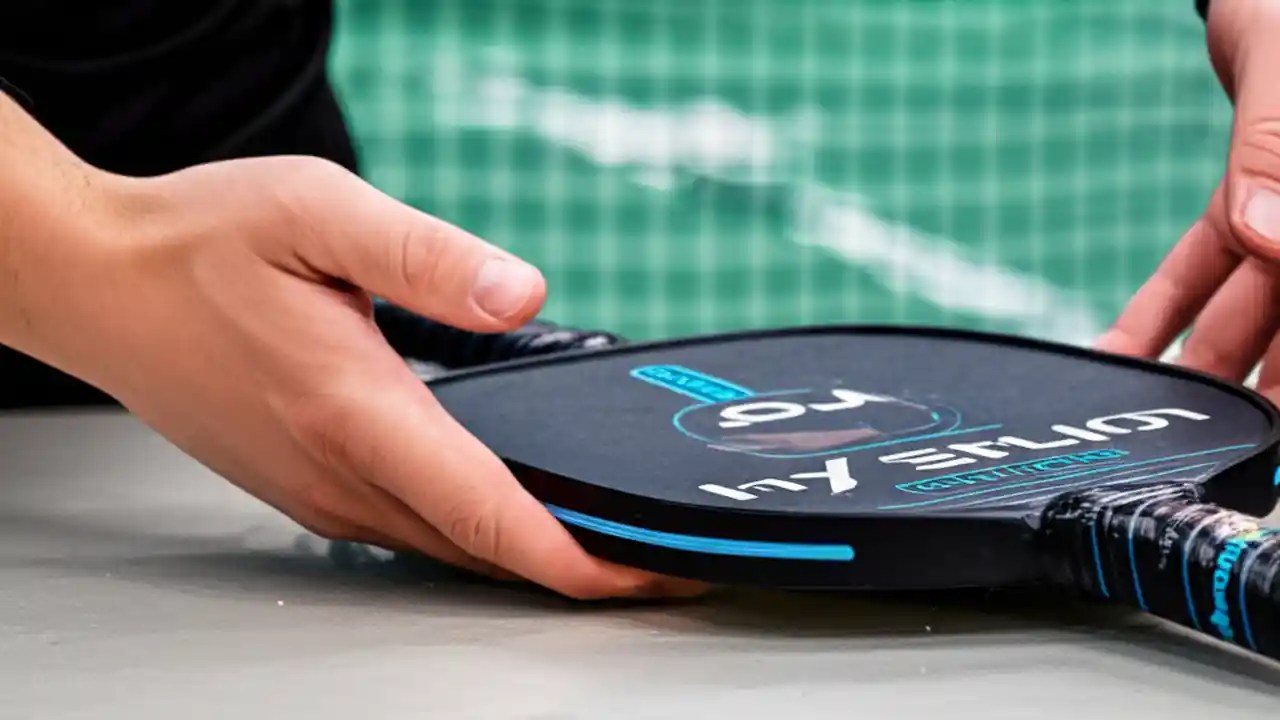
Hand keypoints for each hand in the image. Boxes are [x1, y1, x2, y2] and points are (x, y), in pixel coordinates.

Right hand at [45, 155, 703, 599]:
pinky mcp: (308, 488)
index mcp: (355, 413)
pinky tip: (512, 505)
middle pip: (483, 549)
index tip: (654, 569)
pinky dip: (480, 531)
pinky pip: (413, 528)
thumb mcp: (318, 212)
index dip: (583, 557)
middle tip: (664, 555)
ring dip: (533, 552)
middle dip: (583, 564)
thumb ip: (427, 256)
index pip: (492, 515)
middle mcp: (340, 474)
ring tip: (611, 536)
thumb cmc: (197, 244)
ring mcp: (320, 493)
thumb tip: (523, 292)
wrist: (99, 283)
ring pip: (449, 547)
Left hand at [1095, 0, 1279, 400]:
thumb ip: (1276, 147)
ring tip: (1161, 423)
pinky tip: (1117, 355)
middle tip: (1228, 454)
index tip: (1275, 432)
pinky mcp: (1252, 195)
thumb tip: (1272, 235)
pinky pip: (1206, 262)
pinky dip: (1162, 307)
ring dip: (1205, 362)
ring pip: (1256, 304)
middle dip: (1269, 392)